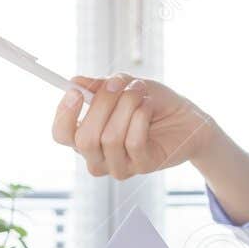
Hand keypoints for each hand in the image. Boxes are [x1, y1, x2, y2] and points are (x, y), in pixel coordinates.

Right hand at [51, 73, 216, 180]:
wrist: (187, 116)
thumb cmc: (151, 101)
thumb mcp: (125, 85)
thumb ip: (100, 85)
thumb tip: (76, 81)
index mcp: (86, 136)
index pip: (61, 135)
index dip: (64, 115)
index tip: (75, 92)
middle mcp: (98, 156)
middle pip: (84, 139)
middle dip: (102, 104)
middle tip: (120, 83)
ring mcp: (119, 165)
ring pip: (110, 138)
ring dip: (127, 106)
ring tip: (140, 92)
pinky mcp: (142, 167)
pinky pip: (133, 142)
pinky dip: (141, 117)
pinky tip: (149, 107)